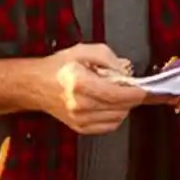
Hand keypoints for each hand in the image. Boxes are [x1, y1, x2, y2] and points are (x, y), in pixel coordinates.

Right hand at [30, 43, 150, 134]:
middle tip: (125, 85)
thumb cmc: (58, 67)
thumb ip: (107, 57)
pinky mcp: (80, 128)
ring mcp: (80, 119)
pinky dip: (114, 115)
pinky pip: (109, 126)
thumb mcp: (83, 51)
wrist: (36, 85)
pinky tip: (107, 104)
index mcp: (80, 83)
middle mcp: (80, 104)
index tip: (143, 88)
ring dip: (122, 106)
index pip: (118, 94)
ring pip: (117, 118)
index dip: (136, 92)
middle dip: (129, 96)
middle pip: (120, 107)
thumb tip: (124, 70)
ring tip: (111, 92)